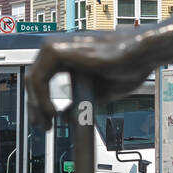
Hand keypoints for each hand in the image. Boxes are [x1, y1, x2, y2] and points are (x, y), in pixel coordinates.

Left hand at [26, 29, 152, 128]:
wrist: (141, 55)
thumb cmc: (127, 67)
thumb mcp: (97, 93)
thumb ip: (79, 103)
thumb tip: (64, 117)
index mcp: (67, 54)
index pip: (42, 79)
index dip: (40, 103)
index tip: (46, 121)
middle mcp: (58, 47)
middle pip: (34, 80)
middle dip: (34, 107)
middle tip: (42, 126)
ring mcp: (55, 46)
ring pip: (32, 80)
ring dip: (36, 106)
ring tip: (47, 123)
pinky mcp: (56, 50)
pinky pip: (39, 79)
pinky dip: (41, 99)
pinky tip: (53, 112)